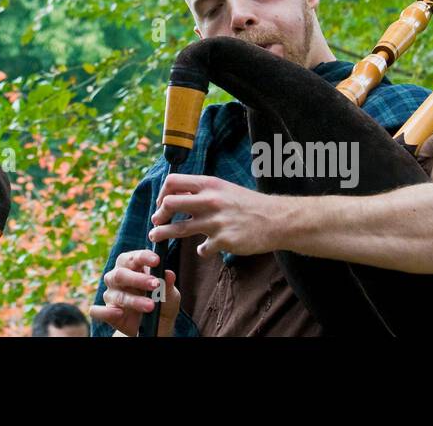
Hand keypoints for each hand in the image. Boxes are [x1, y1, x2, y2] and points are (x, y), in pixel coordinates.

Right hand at [89, 249, 180, 336]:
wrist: (156, 325)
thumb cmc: (162, 302)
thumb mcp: (170, 294)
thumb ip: (168, 285)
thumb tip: (169, 274)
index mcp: (132, 266)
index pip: (134, 257)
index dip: (144, 257)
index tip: (157, 260)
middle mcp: (118, 277)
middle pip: (121, 274)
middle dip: (138, 279)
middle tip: (155, 284)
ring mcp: (111, 295)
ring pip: (117, 295)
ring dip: (134, 300)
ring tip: (151, 306)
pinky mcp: (107, 312)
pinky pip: (98, 311)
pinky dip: (105, 312)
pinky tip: (118, 313)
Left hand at [148, 173, 289, 256]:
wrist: (277, 220)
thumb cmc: (249, 205)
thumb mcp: (225, 189)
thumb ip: (202, 192)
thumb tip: (176, 195)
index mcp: (209, 184)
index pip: (173, 181)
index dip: (162, 193)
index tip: (161, 203)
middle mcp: (210, 200)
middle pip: (169, 203)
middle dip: (158, 214)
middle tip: (156, 221)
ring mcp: (215, 222)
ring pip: (178, 229)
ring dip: (163, 233)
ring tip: (155, 237)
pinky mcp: (223, 241)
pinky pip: (202, 249)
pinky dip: (202, 250)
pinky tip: (205, 250)